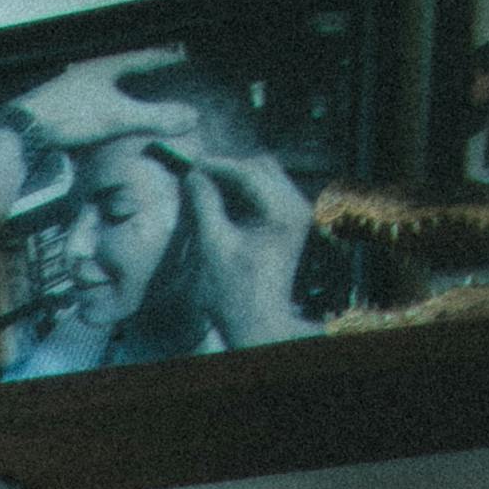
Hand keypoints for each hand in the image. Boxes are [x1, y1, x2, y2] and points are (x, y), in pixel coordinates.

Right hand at [160, 136, 313, 345]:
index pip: (249, 172)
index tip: (193, 165)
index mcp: (283, 211)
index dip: (218, 166)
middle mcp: (296, 206)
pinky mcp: (289, 222)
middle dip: (228, 170)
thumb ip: (205, 205)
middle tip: (198, 176)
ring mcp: (295, 213)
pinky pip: (266, 193)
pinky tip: (222, 203)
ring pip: (264, 177)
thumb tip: (194, 176)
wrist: (258, 324)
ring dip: (235, 181)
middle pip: (261, 168)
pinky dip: (243, 194)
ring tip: (207, 189)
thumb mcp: (214, 246)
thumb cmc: (236, 294)